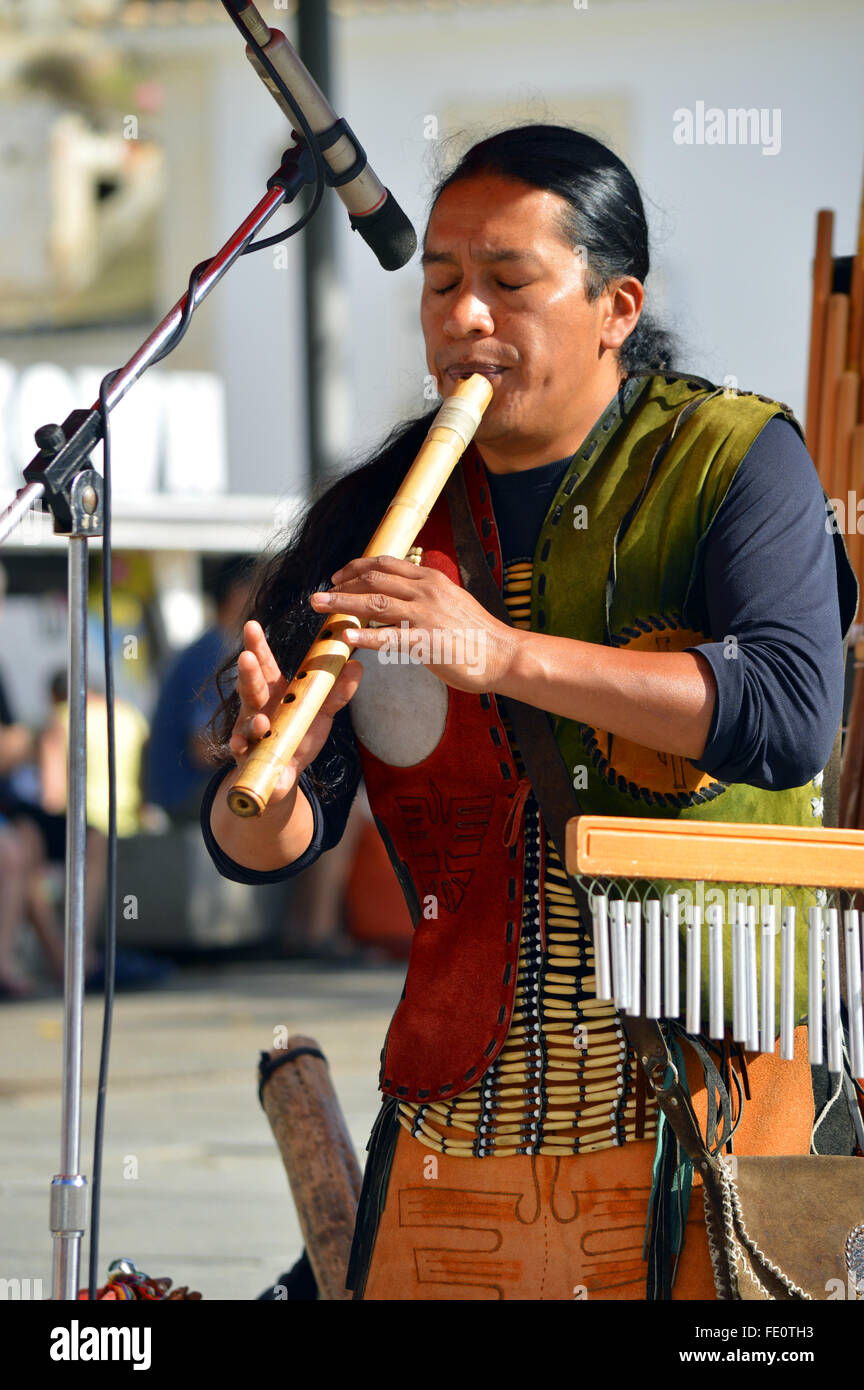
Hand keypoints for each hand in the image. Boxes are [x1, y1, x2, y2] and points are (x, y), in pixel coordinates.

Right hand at [229, 620, 363, 804]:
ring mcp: (249, 731)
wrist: (286, 774)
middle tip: (246, 657)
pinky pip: (241, 751)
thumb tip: (356, 664)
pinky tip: (241, 746)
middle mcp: (257, 707)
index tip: (252, 625)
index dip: (257, 646)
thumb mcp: (322, 712)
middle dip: (247, 673)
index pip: (264, 664)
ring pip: (247, 722)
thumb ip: (337, 691)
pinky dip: (241, 748)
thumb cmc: (300, 734)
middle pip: (250, 687)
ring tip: (263, 721)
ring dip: (253, 721)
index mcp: (273, 690)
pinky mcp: (248, 756)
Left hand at [309, 555, 516, 693]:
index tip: (338, 576)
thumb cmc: (478, 634)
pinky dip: (364, 637)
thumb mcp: (452, 602)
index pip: (386, 565)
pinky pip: (389, 637)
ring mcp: (426, 615)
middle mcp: (427, 591)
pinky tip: (346, 639)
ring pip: (375, 604)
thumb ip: (427, 596)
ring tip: (319, 607)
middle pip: (374, 580)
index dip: (357, 568)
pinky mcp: (427, 642)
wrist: (504, 655)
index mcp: (432, 580)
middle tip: (318, 594)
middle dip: (342, 585)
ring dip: (342, 604)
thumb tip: (402, 595)